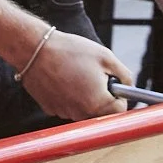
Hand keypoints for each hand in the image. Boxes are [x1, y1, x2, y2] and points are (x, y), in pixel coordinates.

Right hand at [15, 27, 130, 121]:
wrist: (34, 49)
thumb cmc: (69, 51)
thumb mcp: (105, 56)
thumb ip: (124, 75)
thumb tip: (128, 86)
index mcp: (98, 103)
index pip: (120, 111)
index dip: (120, 97)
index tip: (115, 86)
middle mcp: (80, 113)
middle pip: (101, 113)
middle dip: (102, 97)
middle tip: (94, 77)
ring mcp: (63, 112)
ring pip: (83, 110)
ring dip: (85, 97)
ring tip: (75, 74)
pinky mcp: (50, 108)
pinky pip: (67, 106)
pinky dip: (68, 96)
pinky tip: (62, 79)